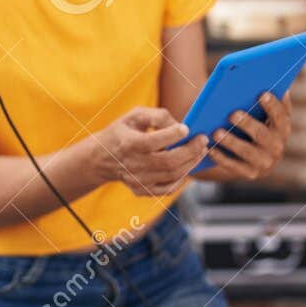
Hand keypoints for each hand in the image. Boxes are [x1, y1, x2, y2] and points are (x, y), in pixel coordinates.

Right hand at [94, 106, 209, 196]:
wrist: (102, 158)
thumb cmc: (122, 132)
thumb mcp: (134, 116)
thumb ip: (156, 116)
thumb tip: (180, 127)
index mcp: (128, 143)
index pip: (152, 141)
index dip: (172, 135)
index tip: (187, 128)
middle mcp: (132, 164)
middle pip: (168, 162)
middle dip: (190, 151)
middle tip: (203, 141)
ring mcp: (137, 180)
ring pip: (172, 175)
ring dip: (191, 163)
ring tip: (200, 152)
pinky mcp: (142, 190)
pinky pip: (168, 189)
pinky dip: (182, 179)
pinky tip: (189, 167)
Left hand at [194, 92, 291, 180]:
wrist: (245, 156)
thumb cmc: (250, 124)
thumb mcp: (256, 112)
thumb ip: (258, 98)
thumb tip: (253, 77)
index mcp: (282, 127)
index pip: (281, 115)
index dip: (273, 105)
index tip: (261, 93)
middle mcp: (277, 145)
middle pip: (263, 134)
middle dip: (248, 123)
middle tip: (232, 114)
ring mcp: (265, 162)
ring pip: (247, 151)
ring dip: (232, 141)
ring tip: (216, 132)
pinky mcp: (250, 173)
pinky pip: (233, 165)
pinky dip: (221, 156)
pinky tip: (209, 148)